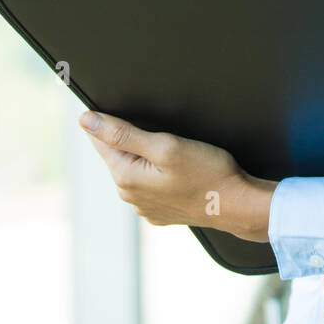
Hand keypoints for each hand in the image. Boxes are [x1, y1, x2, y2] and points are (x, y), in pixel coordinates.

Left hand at [78, 110, 277, 240]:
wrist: (237, 205)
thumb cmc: (207, 173)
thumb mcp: (165, 145)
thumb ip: (123, 133)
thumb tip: (86, 121)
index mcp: (125, 177)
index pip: (101, 140)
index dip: (108, 121)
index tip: (121, 111)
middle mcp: (130, 195)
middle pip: (118, 154)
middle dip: (131, 139)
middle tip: (161, 132)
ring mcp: (145, 206)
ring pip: (135, 169)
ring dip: (146, 156)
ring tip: (173, 151)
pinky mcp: (160, 211)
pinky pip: (150, 185)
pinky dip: (158, 173)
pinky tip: (178, 170)